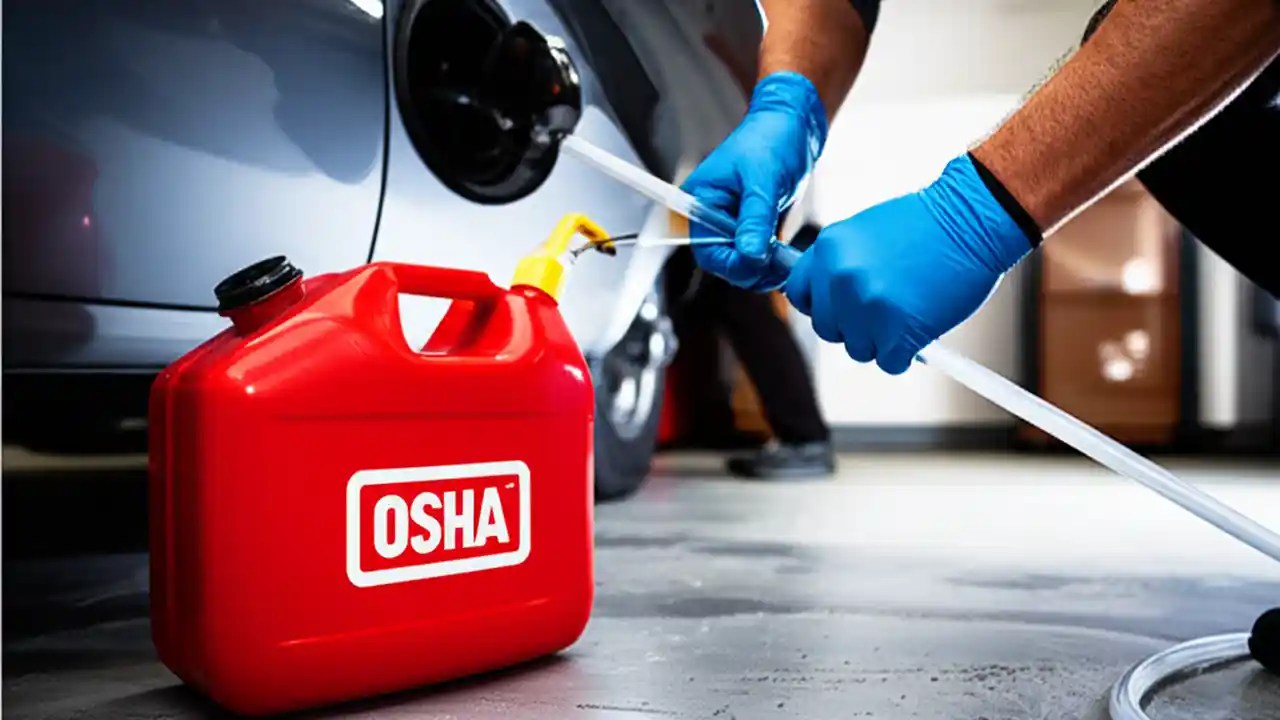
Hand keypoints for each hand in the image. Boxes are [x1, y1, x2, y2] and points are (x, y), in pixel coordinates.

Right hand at [680, 71, 827, 290]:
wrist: (792, 126)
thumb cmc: (770, 141)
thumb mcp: (762, 181)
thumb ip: (754, 220)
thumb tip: (750, 256)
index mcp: (701, 202)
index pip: (705, 249)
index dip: (731, 263)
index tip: (759, 265)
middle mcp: (712, 216)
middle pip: (723, 261)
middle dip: (750, 269)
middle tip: (778, 268)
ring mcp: (732, 223)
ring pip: (742, 262)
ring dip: (763, 269)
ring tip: (786, 263)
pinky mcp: (752, 226)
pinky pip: (756, 255)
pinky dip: (771, 263)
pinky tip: (786, 260)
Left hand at [784, 154, 1033, 373]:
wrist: (973, 219)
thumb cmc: (928, 224)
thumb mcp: (865, 232)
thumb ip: (840, 264)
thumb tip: (829, 298)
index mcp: (828, 250)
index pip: (799, 295)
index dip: (822, 305)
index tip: (839, 307)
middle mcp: (840, 280)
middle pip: (829, 329)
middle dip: (854, 325)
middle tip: (884, 310)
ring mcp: (868, 309)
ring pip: (859, 349)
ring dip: (882, 339)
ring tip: (908, 311)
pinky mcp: (899, 334)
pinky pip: (890, 362)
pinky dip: (907, 353)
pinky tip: (921, 328)